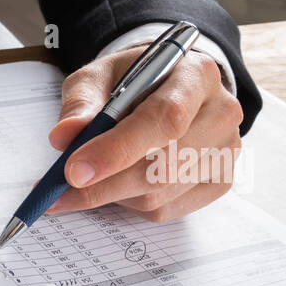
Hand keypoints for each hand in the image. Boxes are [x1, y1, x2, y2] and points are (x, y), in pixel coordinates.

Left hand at [46, 46, 243, 221]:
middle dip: (103, 185)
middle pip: (163, 166)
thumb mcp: (99, 77)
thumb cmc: (132, 82)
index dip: (117, 150)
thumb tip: (64, 136)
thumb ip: (81, 102)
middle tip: (59, 192)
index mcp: (196, 75)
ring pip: (160, 194)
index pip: (164, 119)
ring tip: (88, 180)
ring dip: (112, 195)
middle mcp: (221, 112)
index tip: (73, 171)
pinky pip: (166, 211)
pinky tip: (118, 185)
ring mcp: (227, 150)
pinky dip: (130, 206)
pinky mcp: (220, 181)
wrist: (167, 88)